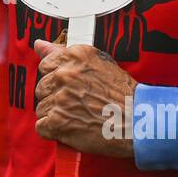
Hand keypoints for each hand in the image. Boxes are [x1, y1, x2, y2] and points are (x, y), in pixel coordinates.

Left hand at [33, 39, 136, 157]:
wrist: (138, 121)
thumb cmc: (123, 94)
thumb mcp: (99, 62)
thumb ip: (64, 53)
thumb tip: (39, 45)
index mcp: (74, 56)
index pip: (45, 65)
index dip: (56, 79)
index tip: (68, 87)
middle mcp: (64, 74)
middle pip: (41, 87)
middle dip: (54, 97)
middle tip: (76, 104)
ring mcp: (59, 98)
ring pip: (41, 107)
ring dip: (54, 115)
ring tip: (77, 117)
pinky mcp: (57, 122)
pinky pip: (42, 126)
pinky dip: (54, 131)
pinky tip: (70, 128)